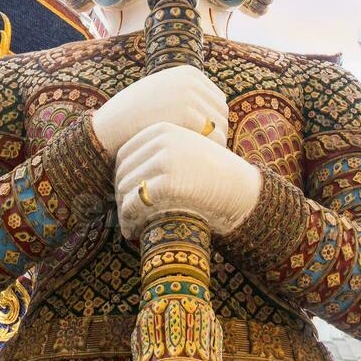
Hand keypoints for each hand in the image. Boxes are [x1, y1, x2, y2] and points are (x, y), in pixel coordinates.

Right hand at [91, 64, 227, 157]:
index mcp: (189, 73)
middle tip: (202, 158)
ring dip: (212, 147)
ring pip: (220, 128)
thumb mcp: (161, 97)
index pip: (218, 102)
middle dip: (215, 136)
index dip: (213, 125)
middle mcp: (192, 80)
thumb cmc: (133, 118)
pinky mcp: (186, 114)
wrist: (108, 128)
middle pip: (221, 114)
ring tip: (197, 163)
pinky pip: (212, 139)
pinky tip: (194, 166)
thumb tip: (211, 118)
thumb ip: (185, 99)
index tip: (202, 144)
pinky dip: (206, 154)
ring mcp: (190, 95)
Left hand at [115, 123, 262, 237]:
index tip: (124, 198)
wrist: (240, 189)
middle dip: (120, 198)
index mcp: (163, 129)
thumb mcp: (186, 150)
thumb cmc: (212, 175)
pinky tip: (133, 231)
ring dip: (123, 211)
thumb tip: (121, 173)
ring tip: (128, 226)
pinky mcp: (168, 182)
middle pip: (122, 171)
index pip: (125, 154)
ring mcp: (165, 159)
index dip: (120, 179)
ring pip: (125, 188)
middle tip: (125, 217)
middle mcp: (162, 140)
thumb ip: (160, 151)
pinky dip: (129, 220)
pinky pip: (134, 202)